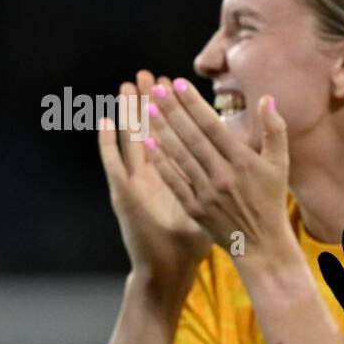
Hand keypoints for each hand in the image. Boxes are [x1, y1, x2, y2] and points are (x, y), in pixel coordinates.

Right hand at [97, 70, 210, 279]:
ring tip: (124, 86)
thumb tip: (240, 163)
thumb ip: (218, 182)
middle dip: (148, 102)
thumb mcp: (207, 206)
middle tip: (144, 73)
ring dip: (127, 113)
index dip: (174, 111)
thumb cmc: (190, 243)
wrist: (170, 270)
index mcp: (174, 177)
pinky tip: (104, 122)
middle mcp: (151, 176)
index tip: (174, 84)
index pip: (173, 135)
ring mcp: (135, 184)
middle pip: (149, 131)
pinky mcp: (123, 195)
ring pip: (129, 140)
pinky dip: (107, 143)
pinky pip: (113, 164)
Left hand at [148, 77, 290, 259]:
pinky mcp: (195, 209)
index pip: (213, 126)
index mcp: (244, 162)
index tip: (177, 83)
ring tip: (146, 110)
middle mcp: (224, 176)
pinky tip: (148, 144)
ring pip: (180, 156)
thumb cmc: (271, 199)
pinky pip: (174, 181)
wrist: (262, 244)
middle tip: (154, 90)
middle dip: (172, 111)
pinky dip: (161, 162)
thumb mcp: (281, 164)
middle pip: (192, 137)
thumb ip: (275, 130)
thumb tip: (267, 98)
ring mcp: (207, 193)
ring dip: (161, 132)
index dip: (194, 104)